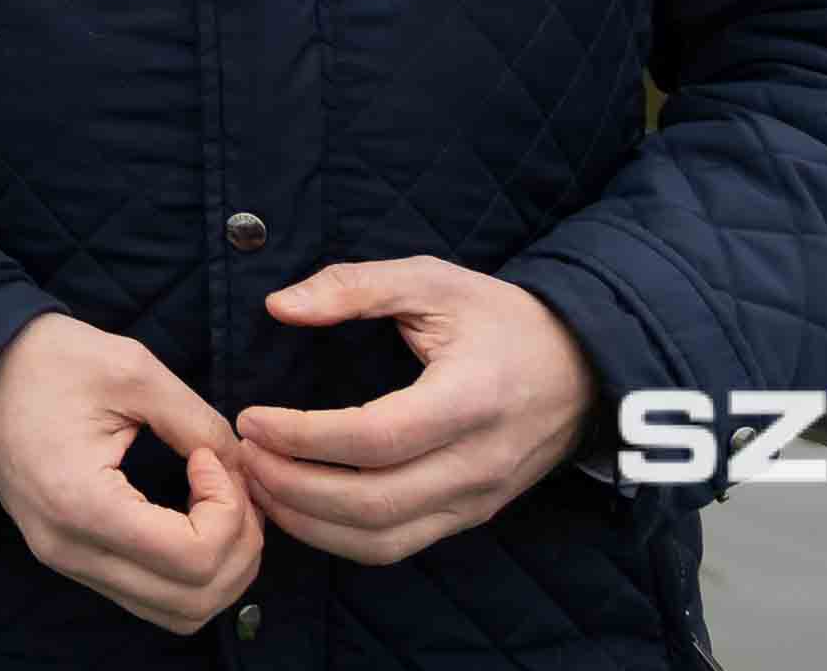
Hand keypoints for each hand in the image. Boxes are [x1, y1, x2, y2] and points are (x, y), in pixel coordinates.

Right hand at [0, 311, 264, 634]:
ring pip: (178, 613)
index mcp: (82, 503)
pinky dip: (190, 572)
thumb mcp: (131, 369)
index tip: (208, 456)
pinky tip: (192, 519)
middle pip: (194, 601)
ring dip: (220, 570)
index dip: (228, 511)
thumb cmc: (46, 360)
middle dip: (239, 547)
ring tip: (219, 507)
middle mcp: (72, 550)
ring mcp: (68, 561)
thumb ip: (198, 420)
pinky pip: (151, 598)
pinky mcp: (70, 558)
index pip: (193, 558)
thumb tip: (240, 466)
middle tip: (233, 487)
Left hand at [237, 260, 600, 564]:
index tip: (250, 417)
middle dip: (293, 488)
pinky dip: (339, 537)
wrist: (584, 368)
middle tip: (242, 456)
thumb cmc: (501, 318)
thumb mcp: (432, 279)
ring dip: (309, 522)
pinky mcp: (471, 516)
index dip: (304, 436)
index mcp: (470, 399)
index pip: (375, 438)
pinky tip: (298, 506)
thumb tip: (279, 306)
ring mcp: (478, 499)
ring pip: (381, 540)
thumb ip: (353, 286)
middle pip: (372, 503)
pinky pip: (397, 546)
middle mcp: (478, 463)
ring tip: (259, 484)